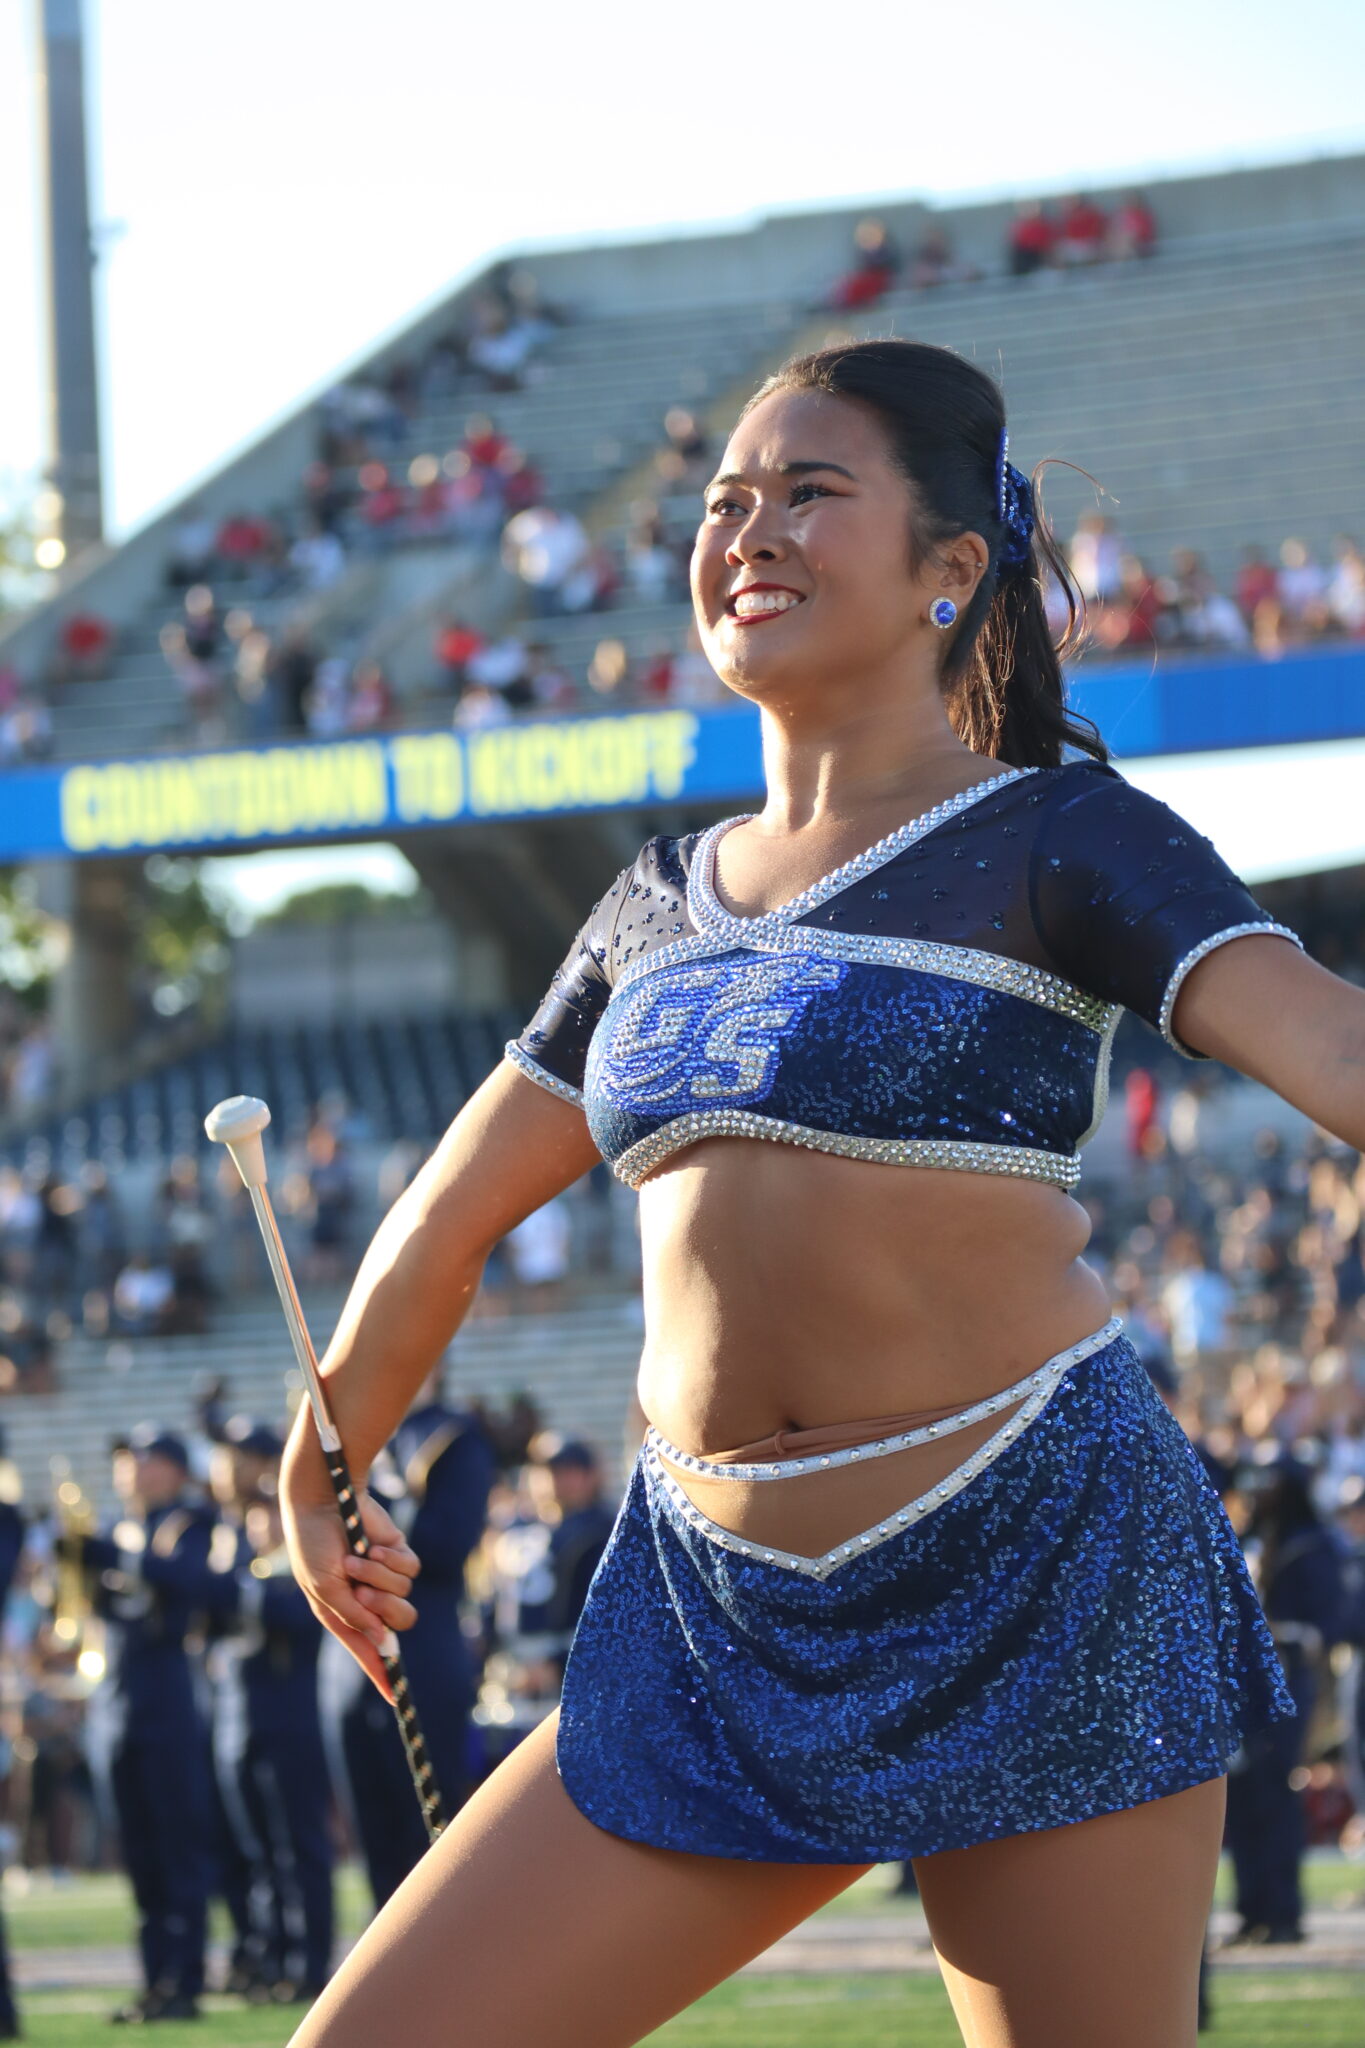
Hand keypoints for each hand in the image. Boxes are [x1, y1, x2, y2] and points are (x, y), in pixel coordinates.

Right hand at [281, 1446, 419, 1701]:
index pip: (367, 1651)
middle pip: (398, 1624)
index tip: (396, 1698)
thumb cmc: (315, 1546)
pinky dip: (391, 1559)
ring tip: (357, 1559)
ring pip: (405, 1595)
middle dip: (384, 1609)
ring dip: (380, 1577)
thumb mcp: (325, 1587)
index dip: (381, 1673)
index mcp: (343, 1613)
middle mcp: (367, 1599)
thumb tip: (382, 1643)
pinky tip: (373, 1546)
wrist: (325, 1500)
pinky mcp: (397, 1553)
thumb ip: (353, 1615)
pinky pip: (410, 1569)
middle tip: (362, 1591)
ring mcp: (383, 1576)